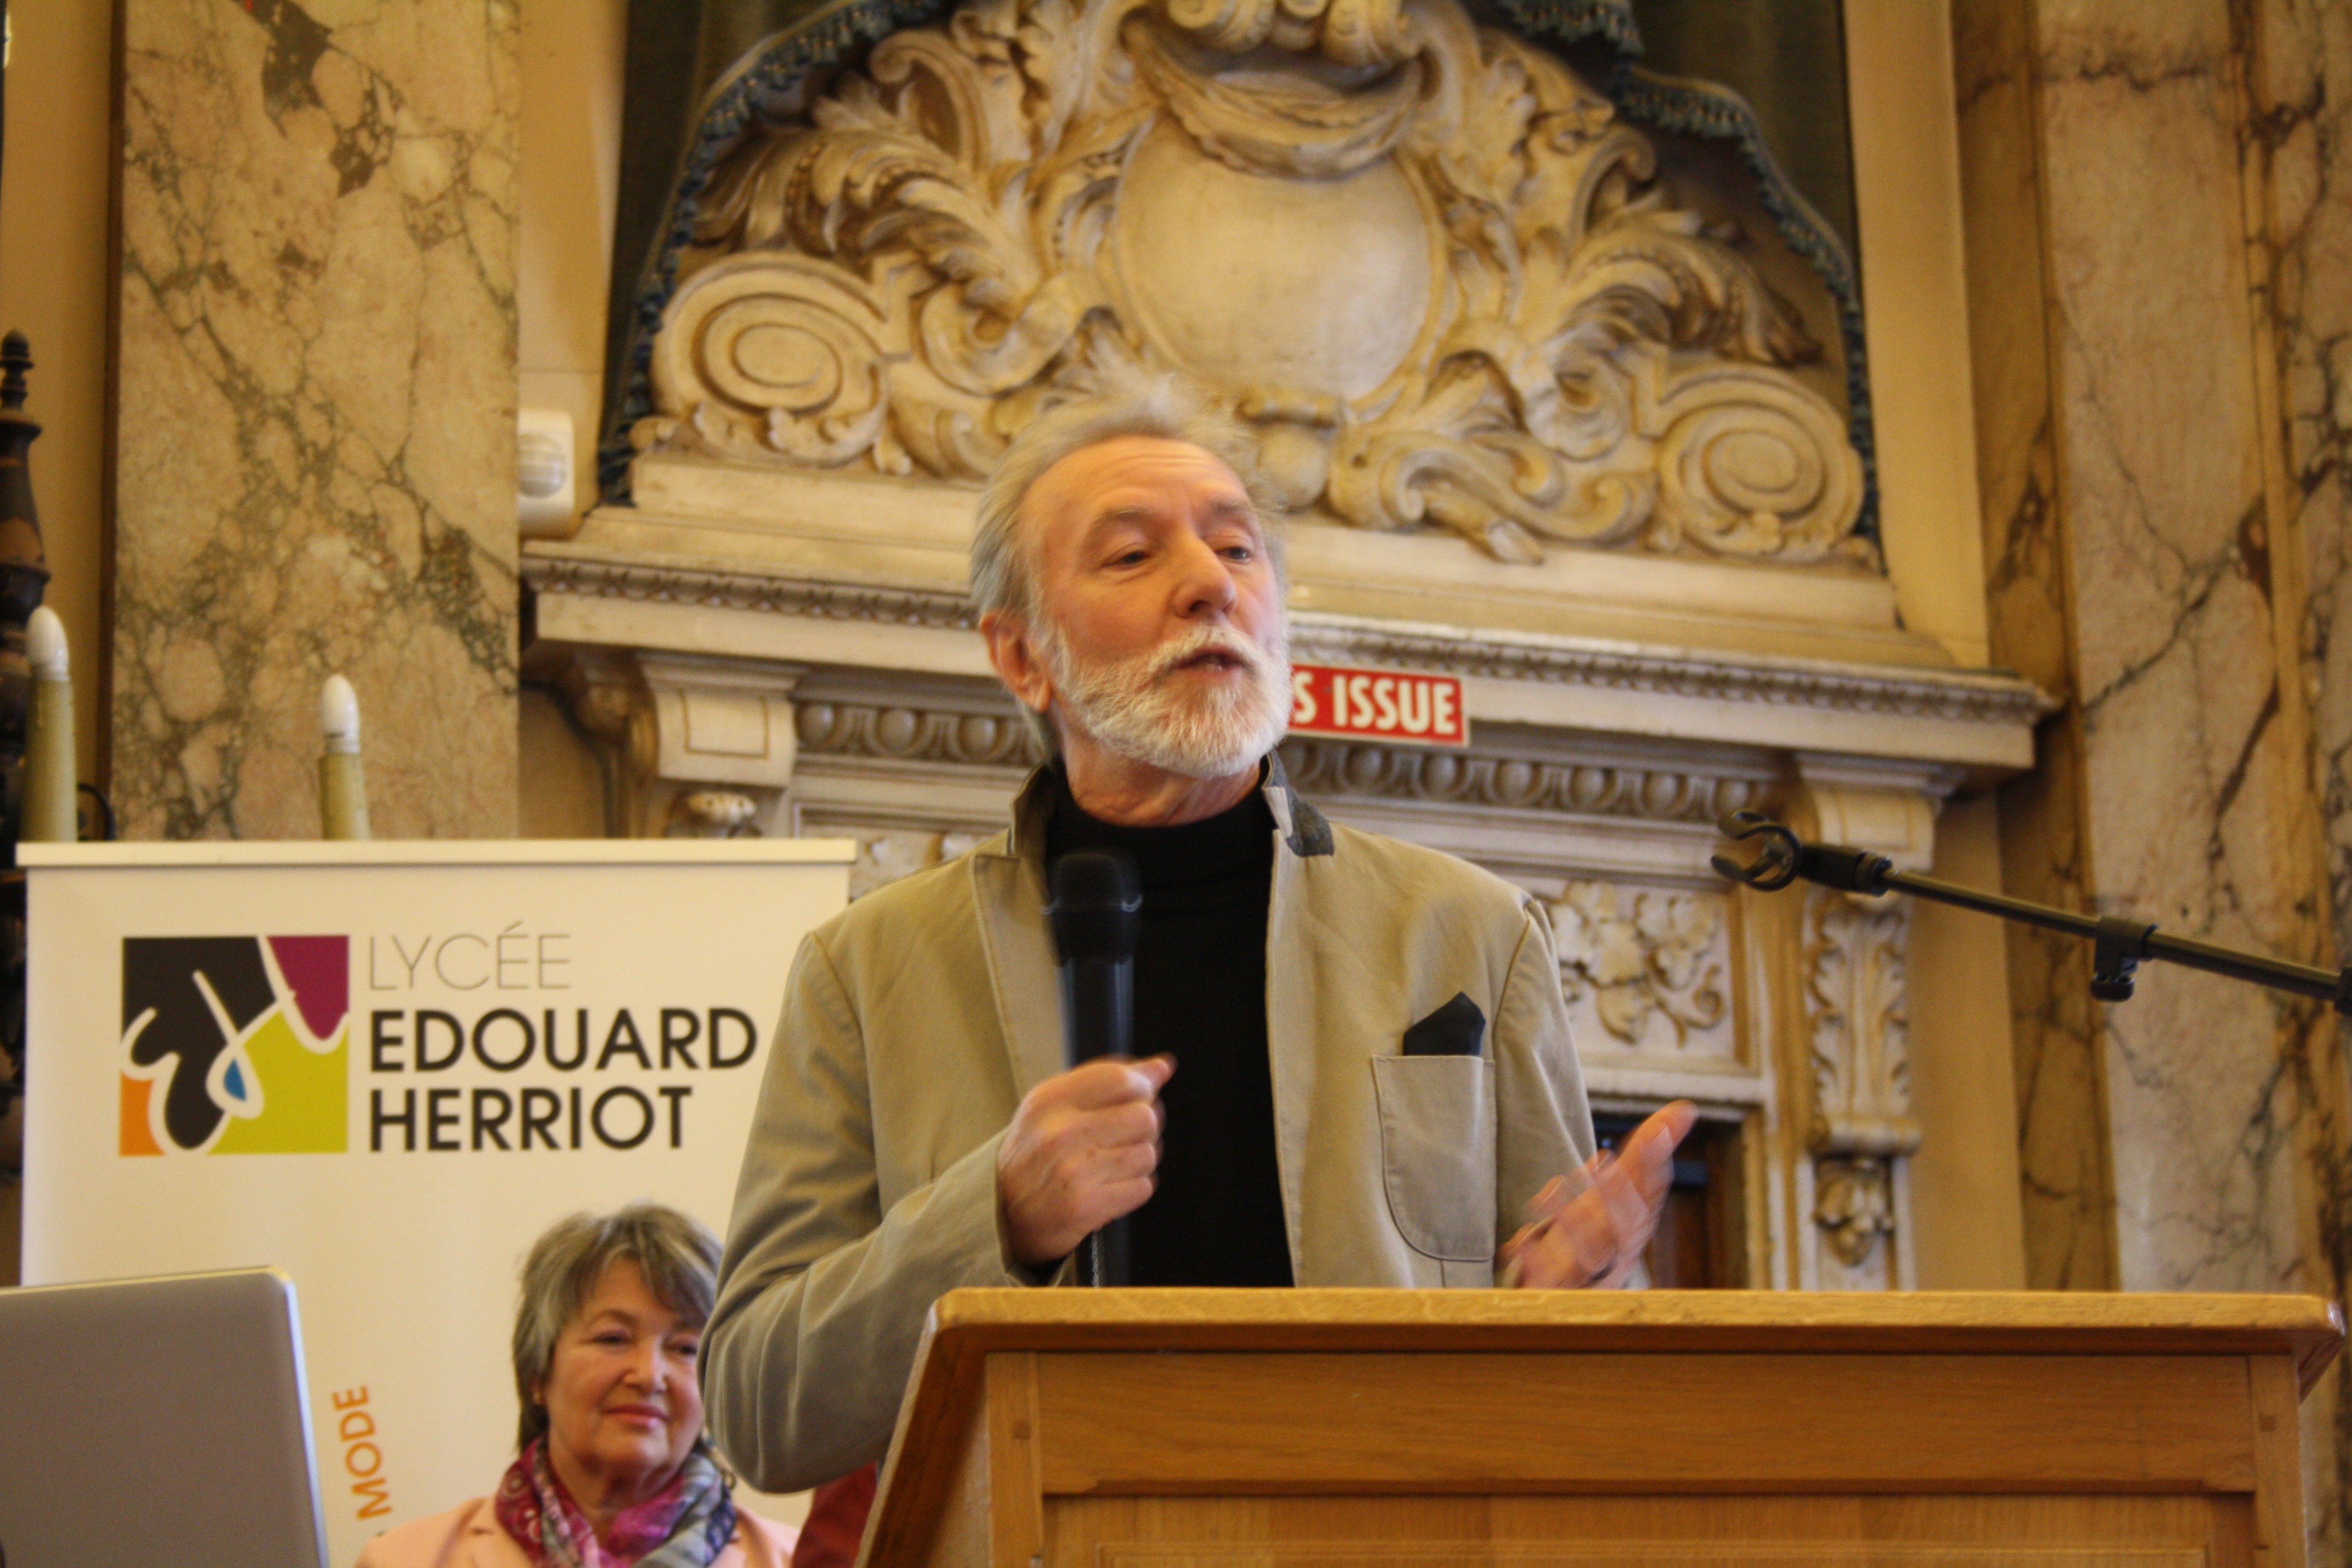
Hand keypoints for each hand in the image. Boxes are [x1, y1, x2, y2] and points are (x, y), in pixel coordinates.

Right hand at [996, 1055, 1173, 1265]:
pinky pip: (1143, 1187)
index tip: (1142, 1096)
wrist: (1004, 1216)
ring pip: (1147, 1153)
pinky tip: (1110, 1188)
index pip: (1120, 1078)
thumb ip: (1107, 1081)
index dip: (1143, 1086)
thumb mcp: (1055, 1106)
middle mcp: (1059, 1132)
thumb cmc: (1036, 1155)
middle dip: (1145, 1127)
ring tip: (1113, 1165)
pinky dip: (1134, 1189)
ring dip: (1139, 1161)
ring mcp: (1073, 1171)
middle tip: (1124, 1136)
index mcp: (1049, 1100)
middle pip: (1144, 1116)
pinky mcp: (1087, 1207)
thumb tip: (1163, 1066)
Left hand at [1497, 1100, 1697, 1288]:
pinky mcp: (1560, 1286)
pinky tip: (1517, 1241)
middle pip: (1626, 1225)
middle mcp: (1619, 1245)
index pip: (1651, 1191)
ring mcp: (1592, 1269)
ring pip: (1589, 1253)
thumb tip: (1686, 1109)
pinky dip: (1533, 1260)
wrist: (1582, 1285)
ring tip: (1550, 1191)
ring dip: (1572, 1222)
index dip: (1653, 1163)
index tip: (1655, 1134)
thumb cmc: (1607, 1225)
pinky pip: (1548, 1278)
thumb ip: (1647, 1149)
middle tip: (1609, 1166)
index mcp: (1637, 1219)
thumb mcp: (1626, 1187)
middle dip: (1619, 1195)